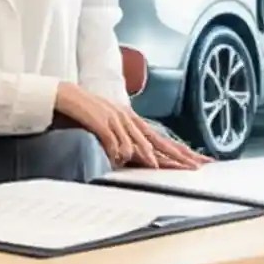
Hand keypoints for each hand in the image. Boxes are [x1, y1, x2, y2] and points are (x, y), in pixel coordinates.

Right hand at [56, 84, 209, 169]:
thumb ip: (122, 137)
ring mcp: (116, 119)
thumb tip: (131, 156)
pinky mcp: (101, 122)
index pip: (161, 139)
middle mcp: (128, 119)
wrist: (66, 97)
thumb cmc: (87, 113)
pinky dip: (117, 152)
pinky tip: (117, 159)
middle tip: (193, 166)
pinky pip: (114, 141)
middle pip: (157, 141)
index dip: (179, 150)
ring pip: (137, 142)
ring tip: (152, 165)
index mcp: (132, 120)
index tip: (196, 160)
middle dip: (177, 155)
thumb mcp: (109, 123)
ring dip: (144, 156)